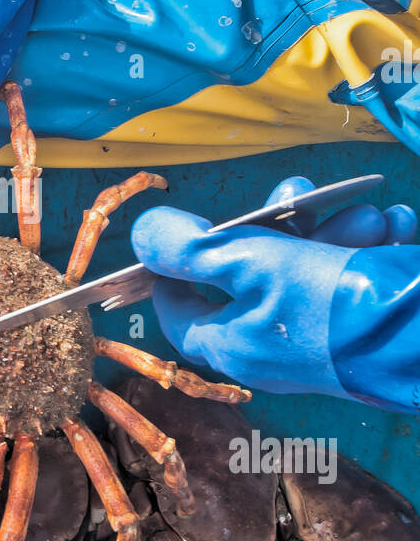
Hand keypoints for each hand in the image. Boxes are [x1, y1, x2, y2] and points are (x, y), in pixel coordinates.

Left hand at [131, 181, 419, 405]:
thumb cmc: (335, 305)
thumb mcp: (249, 262)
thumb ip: (190, 248)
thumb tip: (145, 233)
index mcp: (235, 343)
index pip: (179, 314)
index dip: (169, 270)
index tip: (178, 231)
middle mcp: (272, 346)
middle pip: (254, 269)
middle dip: (282, 222)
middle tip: (298, 194)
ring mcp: (320, 335)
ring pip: (313, 261)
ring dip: (340, 228)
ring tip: (367, 220)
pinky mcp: (364, 320)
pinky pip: (358, 271)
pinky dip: (376, 244)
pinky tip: (394, 230)